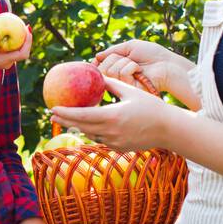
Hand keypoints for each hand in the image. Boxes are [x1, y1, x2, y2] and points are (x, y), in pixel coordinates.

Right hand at [0, 22, 32, 80]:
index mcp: (3, 61)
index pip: (23, 53)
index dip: (28, 42)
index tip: (26, 29)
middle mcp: (5, 62)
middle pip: (23, 51)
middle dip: (26, 38)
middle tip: (24, 24)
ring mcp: (3, 60)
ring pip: (17, 49)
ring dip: (19, 38)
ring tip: (18, 24)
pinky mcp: (0, 56)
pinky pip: (10, 47)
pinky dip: (12, 38)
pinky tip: (9, 27)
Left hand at [50, 76, 172, 152]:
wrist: (169, 129)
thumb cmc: (151, 106)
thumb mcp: (130, 92)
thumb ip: (111, 85)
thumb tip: (96, 75)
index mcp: (112, 116)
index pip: (82, 116)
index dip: (65, 113)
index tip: (53, 109)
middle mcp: (111, 132)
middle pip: (81, 127)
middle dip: (66, 121)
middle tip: (53, 115)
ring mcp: (115, 142)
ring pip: (91, 134)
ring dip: (80, 126)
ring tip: (69, 118)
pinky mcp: (119, 148)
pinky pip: (101, 139)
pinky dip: (95, 132)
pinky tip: (90, 125)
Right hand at [94, 39, 199, 109]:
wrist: (167, 65)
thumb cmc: (153, 55)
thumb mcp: (130, 47)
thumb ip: (112, 51)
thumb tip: (97, 56)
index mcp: (117, 67)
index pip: (99, 67)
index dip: (96, 63)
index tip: (96, 61)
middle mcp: (118, 77)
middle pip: (102, 68)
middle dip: (114, 58)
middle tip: (129, 59)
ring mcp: (123, 84)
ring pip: (110, 71)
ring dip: (125, 62)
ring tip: (137, 66)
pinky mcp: (129, 89)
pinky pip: (121, 74)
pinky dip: (131, 67)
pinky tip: (140, 71)